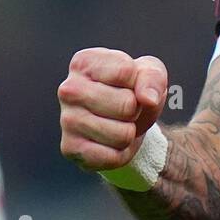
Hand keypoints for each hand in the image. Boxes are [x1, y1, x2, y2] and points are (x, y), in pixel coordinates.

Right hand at [58, 48, 166, 170]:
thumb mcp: (151, 73)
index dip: (138, 81)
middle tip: (126, 108)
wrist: (124, 121)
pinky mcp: (69, 148)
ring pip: (122, 134)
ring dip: (129, 132)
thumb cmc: (134, 89)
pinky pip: (112, 157)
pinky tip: (109, 142)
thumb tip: (148, 99)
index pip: (126, 72)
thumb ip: (153, 78)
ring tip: (118, 123)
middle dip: (135, 110)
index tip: (129, 84)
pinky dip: (120, 153)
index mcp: (84, 62)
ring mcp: (66, 120)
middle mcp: (68, 89)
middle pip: (126, 104)